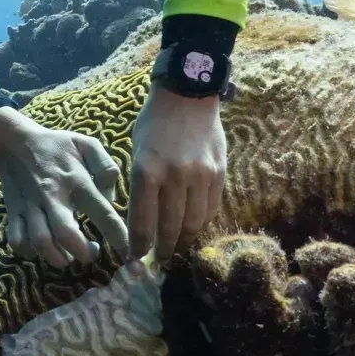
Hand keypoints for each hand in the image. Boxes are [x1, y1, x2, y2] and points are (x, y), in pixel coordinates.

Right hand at [0, 108, 129, 267]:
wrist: (12, 140)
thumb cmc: (56, 146)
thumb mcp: (87, 144)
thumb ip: (106, 167)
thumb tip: (111, 198)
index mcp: (76, 180)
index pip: (102, 213)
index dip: (119, 237)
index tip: (130, 255)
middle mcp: (53, 195)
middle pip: (66, 234)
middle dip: (82, 253)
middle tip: (91, 252)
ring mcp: (30, 205)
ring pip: (40, 241)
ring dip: (57, 257)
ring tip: (68, 256)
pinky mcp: (14, 212)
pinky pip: (17, 240)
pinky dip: (29, 252)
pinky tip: (41, 249)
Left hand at [128, 85, 225, 261]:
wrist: (188, 95)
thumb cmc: (154, 123)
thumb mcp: (136, 152)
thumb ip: (140, 187)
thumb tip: (141, 223)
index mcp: (146, 171)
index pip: (142, 223)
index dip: (138, 247)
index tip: (135, 257)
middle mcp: (174, 177)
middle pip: (169, 229)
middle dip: (162, 250)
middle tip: (158, 260)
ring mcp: (200, 176)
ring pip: (193, 223)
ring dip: (183, 242)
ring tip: (175, 249)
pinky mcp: (219, 174)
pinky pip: (211, 209)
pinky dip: (201, 224)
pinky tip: (192, 228)